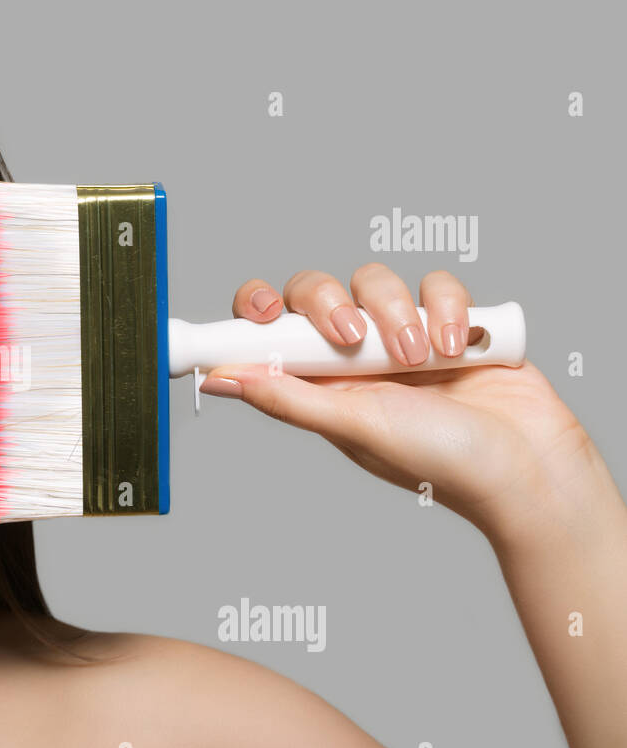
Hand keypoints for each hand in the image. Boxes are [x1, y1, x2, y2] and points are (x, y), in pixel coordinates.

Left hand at [201, 264, 593, 536]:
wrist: (529, 467)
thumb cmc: (439, 460)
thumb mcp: (353, 425)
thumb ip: (286, 398)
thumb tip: (218, 380)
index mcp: (320, 382)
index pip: (271, 330)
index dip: (258, 309)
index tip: (262, 310)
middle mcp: (355, 357)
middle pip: (317, 291)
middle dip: (331, 302)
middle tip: (350, 335)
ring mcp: (402, 336)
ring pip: (376, 281)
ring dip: (399, 314)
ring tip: (424, 360)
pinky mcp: (452, 323)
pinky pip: (436, 285)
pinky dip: (448, 309)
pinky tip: (460, 349)